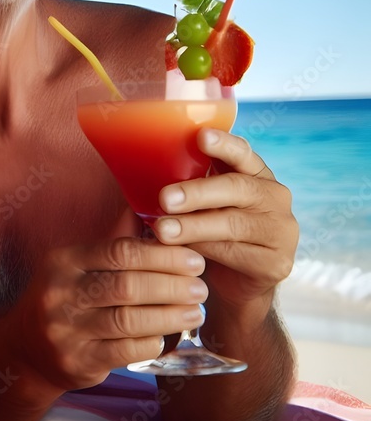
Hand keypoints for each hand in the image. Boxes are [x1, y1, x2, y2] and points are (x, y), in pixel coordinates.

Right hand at [22, 237, 207, 390]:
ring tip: (194, 312)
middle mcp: (60, 293)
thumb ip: (112, 244)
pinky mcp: (77, 361)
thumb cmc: (65, 299)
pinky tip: (166, 336)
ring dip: (170, 316)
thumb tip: (154, 212)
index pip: (120, 251)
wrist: (27, 349)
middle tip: (200, 288)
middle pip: (128, 285)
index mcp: (63, 261)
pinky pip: (125, 352)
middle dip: (172, 286)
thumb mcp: (76, 266)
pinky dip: (152, 342)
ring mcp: (66, 329)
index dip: (162, 255)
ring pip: (129, 320)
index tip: (193, 259)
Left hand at [154, 129, 296, 311]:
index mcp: (255, 174)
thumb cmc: (208, 231)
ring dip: (194, 226)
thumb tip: (139, 166)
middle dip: (197, 192)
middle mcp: (274, 197)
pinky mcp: (277, 263)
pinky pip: (236, 254)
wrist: (233, 284)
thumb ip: (187, 184)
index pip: (243, 153)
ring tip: (162, 230)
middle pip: (237, 188)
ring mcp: (281, 231)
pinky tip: (182, 252)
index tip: (200, 136)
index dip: (223, 144)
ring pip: (234, 224)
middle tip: (164, 198)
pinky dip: (205, 252)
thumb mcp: (200, 204)